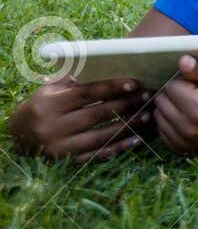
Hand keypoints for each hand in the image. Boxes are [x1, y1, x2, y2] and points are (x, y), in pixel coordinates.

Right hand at [9, 77, 151, 162]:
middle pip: (97, 115)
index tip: (134, 83)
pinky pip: (98, 154)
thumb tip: (108, 66)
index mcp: (48, 105)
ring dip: (128, 126)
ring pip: (101, 136)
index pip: (85, 94)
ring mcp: (59, 148)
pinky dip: (119, 147)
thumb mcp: (50, 90)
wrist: (19, 136)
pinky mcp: (67, 162)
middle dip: (125, 104)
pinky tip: (137, 139)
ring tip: (147, 115)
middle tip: (147, 96)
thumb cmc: (41, 106)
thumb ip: (74, 81)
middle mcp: (51, 128)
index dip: (111, 88)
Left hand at [150, 56, 197, 154]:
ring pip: (159, 117)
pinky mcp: (185, 149)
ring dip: (171, 108)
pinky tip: (188, 117)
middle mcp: (190, 128)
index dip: (185, 80)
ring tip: (195, 105)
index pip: (171, 86)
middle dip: (176, 93)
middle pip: (161, 101)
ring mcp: (186, 141)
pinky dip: (170, 123)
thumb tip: (182, 61)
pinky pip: (162, 132)